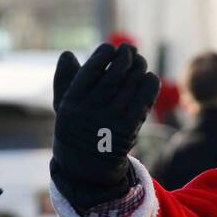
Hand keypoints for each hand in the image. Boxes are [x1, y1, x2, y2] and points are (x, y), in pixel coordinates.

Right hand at [50, 42, 160, 212]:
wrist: (86, 168)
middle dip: (125, 58)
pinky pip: (142, 102)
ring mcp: (108, 122)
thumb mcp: (65, 107)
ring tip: (141, 63)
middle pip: (114, 76)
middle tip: (131, 50)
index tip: (111, 49)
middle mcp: (89, 112)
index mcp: (71, 102)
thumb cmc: (77, 129)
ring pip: (130, 87)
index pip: (90, 69)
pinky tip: (150, 78)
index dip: (103, 55)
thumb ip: (65, 80)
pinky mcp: (126, 131)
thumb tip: (67, 54)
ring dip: (139, 70)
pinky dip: (149, 87)